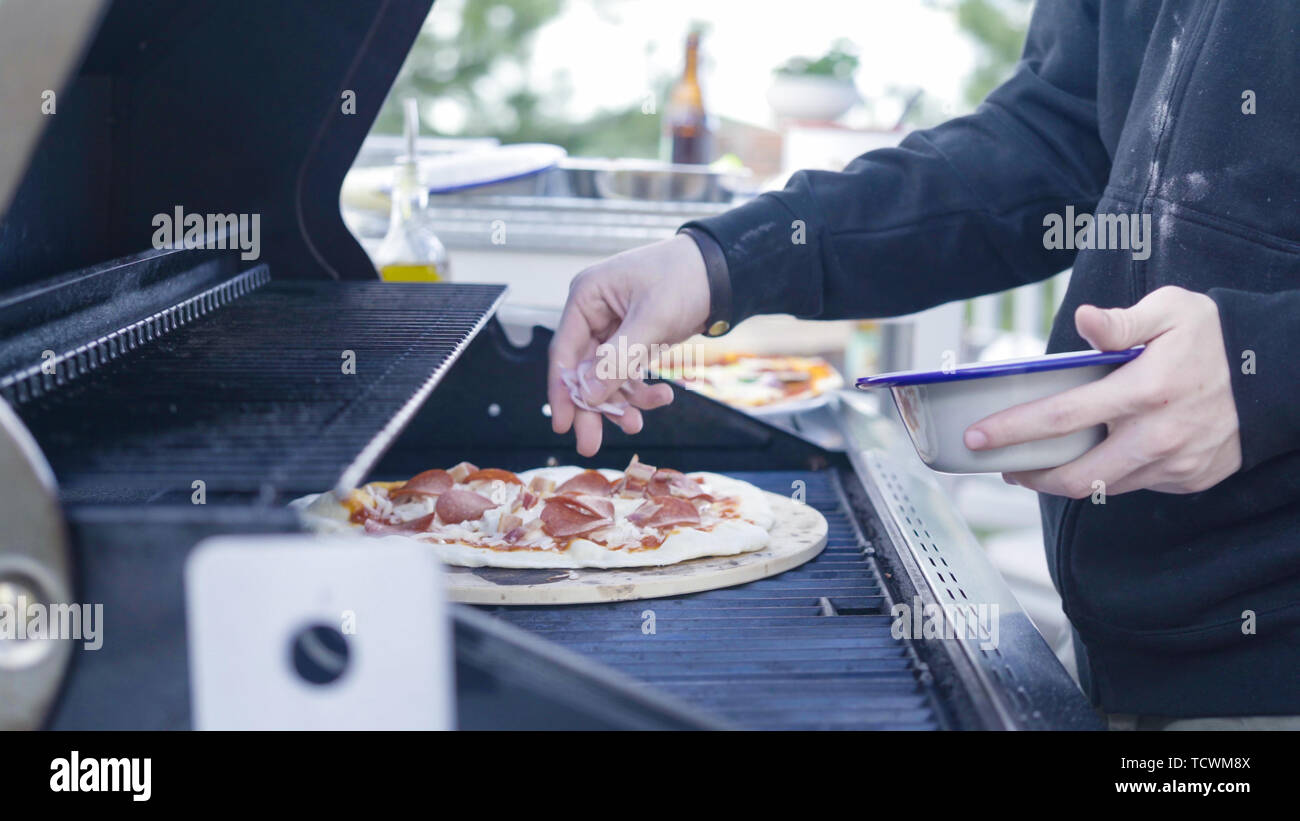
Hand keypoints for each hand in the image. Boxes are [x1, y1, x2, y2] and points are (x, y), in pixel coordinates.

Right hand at [548, 234, 711, 455]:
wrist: (724, 269)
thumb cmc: (685, 278)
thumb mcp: (652, 320)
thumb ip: (618, 359)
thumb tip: (588, 395)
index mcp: (587, 297)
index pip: (563, 351)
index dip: (562, 391)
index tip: (563, 425)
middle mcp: (594, 313)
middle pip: (582, 370)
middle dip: (591, 407)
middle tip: (590, 444)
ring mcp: (614, 327)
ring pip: (607, 377)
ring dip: (621, 402)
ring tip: (636, 425)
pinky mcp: (634, 339)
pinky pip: (628, 373)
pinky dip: (641, 390)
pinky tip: (663, 397)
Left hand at [964, 286, 1241, 497]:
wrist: (1278, 373)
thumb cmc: (1216, 337)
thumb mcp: (1172, 311)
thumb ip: (1122, 321)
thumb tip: (1083, 319)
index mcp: (1145, 390)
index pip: (1061, 418)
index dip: (1012, 430)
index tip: (977, 437)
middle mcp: (1158, 436)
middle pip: (1075, 475)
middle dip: (1029, 474)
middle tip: (1004, 462)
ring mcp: (1175, 464)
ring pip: (1102, 487)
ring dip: (1065, 479)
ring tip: (1040, 461)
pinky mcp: (1187, 479)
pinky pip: (1134, 486)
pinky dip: (1109, 475)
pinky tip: (1098, 455)